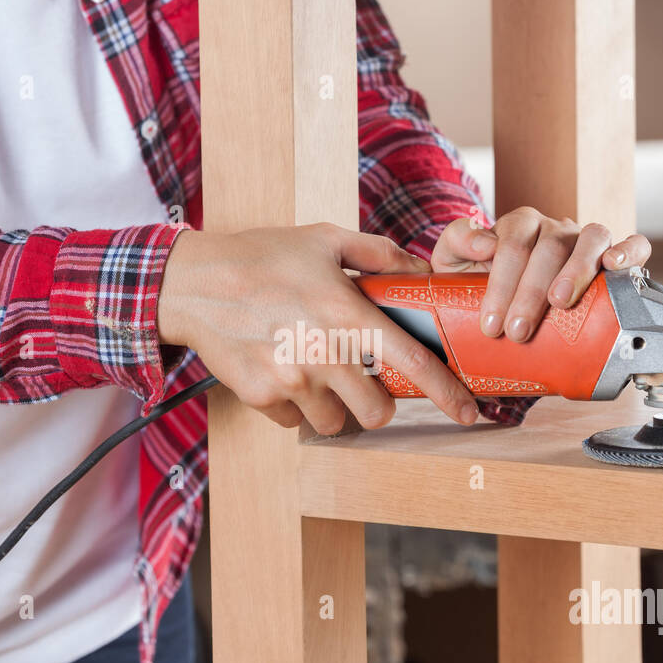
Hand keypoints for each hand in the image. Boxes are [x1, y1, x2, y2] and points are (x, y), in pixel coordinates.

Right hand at [157, 223, 480, 433]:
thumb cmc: (262, 257)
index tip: (469, 413)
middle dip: (376, 404)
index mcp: (347, 314)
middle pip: (377, 413)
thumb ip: (380, 255)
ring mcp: (291, 381)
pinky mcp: (261, 397)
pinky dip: (295, 407)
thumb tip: (422, 271)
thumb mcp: (325, 239)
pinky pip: (295, 422)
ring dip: (333, 407)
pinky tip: (281, 371)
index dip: (448, 395)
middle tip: (362, 381)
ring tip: (313, 370)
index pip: (413, 364)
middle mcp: (324, 354)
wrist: (193, 283)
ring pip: (335, 423)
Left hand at [431, 208, 650, 341]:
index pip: (512, 241)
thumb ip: (457, 243)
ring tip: (560, 302)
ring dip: (576, 270)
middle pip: (550, 246)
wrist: (512, 307)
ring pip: (591, 239)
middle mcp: (556, 228)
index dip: (501, 282)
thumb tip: (484, 242)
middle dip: (530, 292)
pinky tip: (616, 266)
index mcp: (520, 225)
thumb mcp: (455, 264)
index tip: (491, 324)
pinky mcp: (614, 256)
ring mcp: (586, 240)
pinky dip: (629, 251)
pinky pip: (634, 244)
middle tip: (516, 332)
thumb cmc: (482, 285)